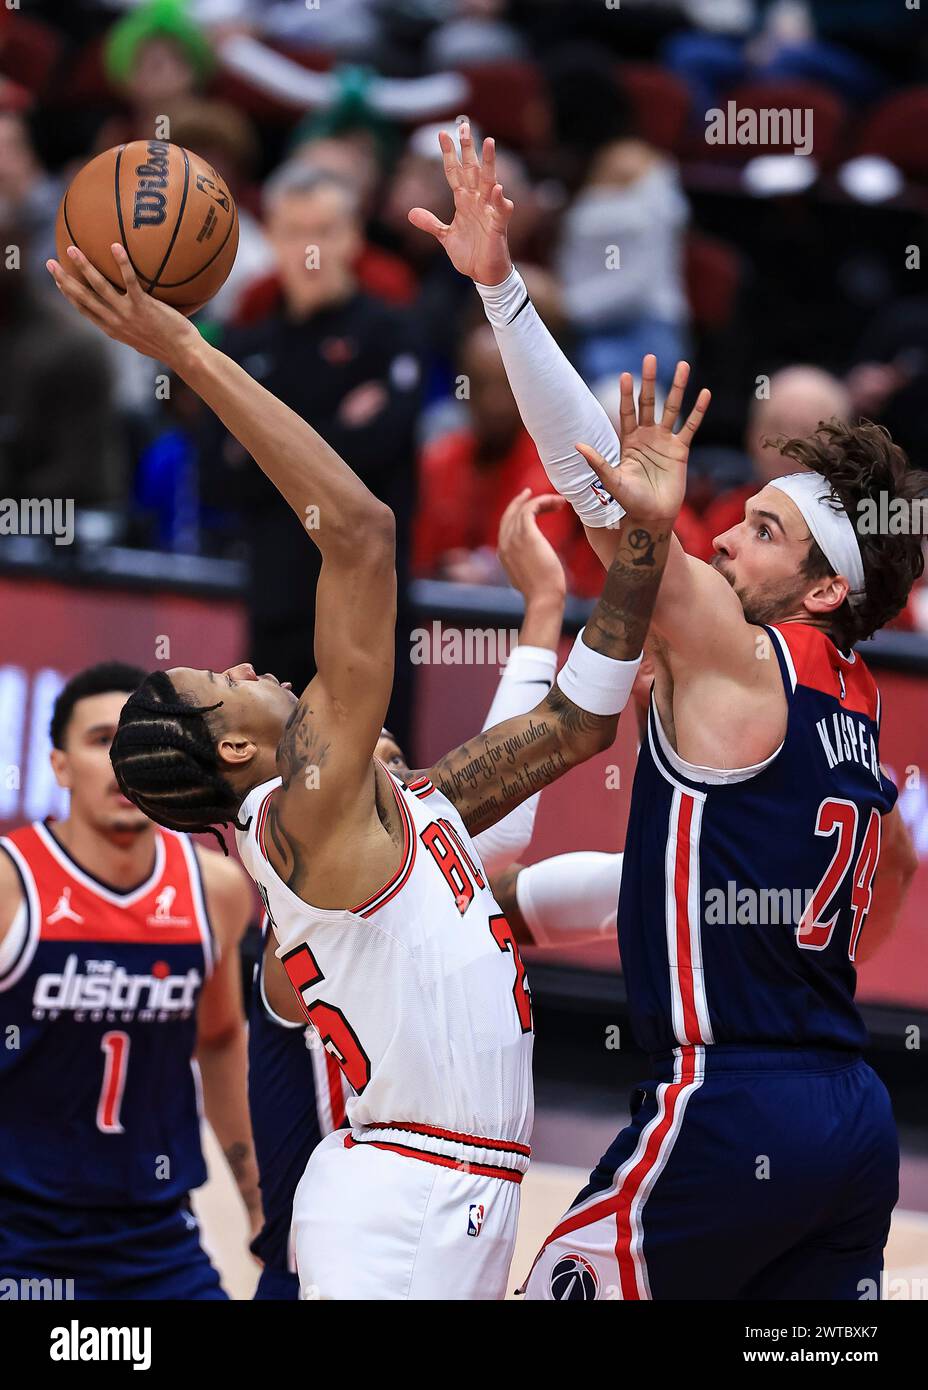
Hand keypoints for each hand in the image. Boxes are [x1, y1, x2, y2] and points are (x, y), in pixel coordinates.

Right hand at [47, 243, 199, 366]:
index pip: (83, 309)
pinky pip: (129, 280)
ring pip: (98, 286)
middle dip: (63, 280)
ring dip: (83, 266)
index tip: (58, 281)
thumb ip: (132, 325)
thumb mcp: (143, 338)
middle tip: (50, 263)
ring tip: (72, 248)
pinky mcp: (143, 306)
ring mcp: (127, 313)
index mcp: (112, 329)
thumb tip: (133, 314)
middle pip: (82, 297)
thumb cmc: (168, 346)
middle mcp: (115, 321)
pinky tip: (115, 246)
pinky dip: (121, 263)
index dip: (68, 294)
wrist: (183, 354)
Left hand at [407, 122, 513, 285]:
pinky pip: (501, 211)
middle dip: (468, 148)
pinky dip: (500, 201)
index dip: (448, 154)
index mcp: (463, 201)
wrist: (483, 274)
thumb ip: (430, 223)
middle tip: (464, 126)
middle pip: (472, 169)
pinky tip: (498, 190)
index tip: (442, 134)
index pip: (455, 172)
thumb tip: (410, 213)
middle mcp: (477, 201)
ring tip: (488, 143)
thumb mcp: (445, 236)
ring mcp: (488, 211)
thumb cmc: (469, 253)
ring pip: (490, 182)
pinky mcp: (498, 226)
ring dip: (489, 163)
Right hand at [497, 489, 567, 608]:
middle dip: (519, 502)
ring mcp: (513, 538)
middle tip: (531, 493)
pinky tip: (556, 503)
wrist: (543, 598)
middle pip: (509, 514)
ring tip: (558, 502)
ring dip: (541, 501)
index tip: (529, 506)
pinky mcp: (526, 534)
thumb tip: (531, 562)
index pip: (506, 527)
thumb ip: (525, 566)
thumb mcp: (528, 578)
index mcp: (503, 554)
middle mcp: (504, 544)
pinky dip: (543, 501)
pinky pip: (531, 508)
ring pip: (522, 509)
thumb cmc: (542, 593)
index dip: (515, 514)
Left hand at [576, 356, 709, 524]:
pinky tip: (704, 393)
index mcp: (628, 442)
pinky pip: (690, 426)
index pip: (627, 412)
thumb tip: (577, 445)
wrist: (652, 518)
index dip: (626, 395)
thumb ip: (597, 462)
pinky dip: (698, 411)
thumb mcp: (612, 481)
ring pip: (672, 408)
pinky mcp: (681, 451)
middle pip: (648, 403)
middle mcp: (646, 437)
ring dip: (677, 387)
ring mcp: (664, 442)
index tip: (625, 375)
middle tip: (650, 358)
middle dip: (649, 381)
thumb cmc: (629, 502)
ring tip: (683, 365)